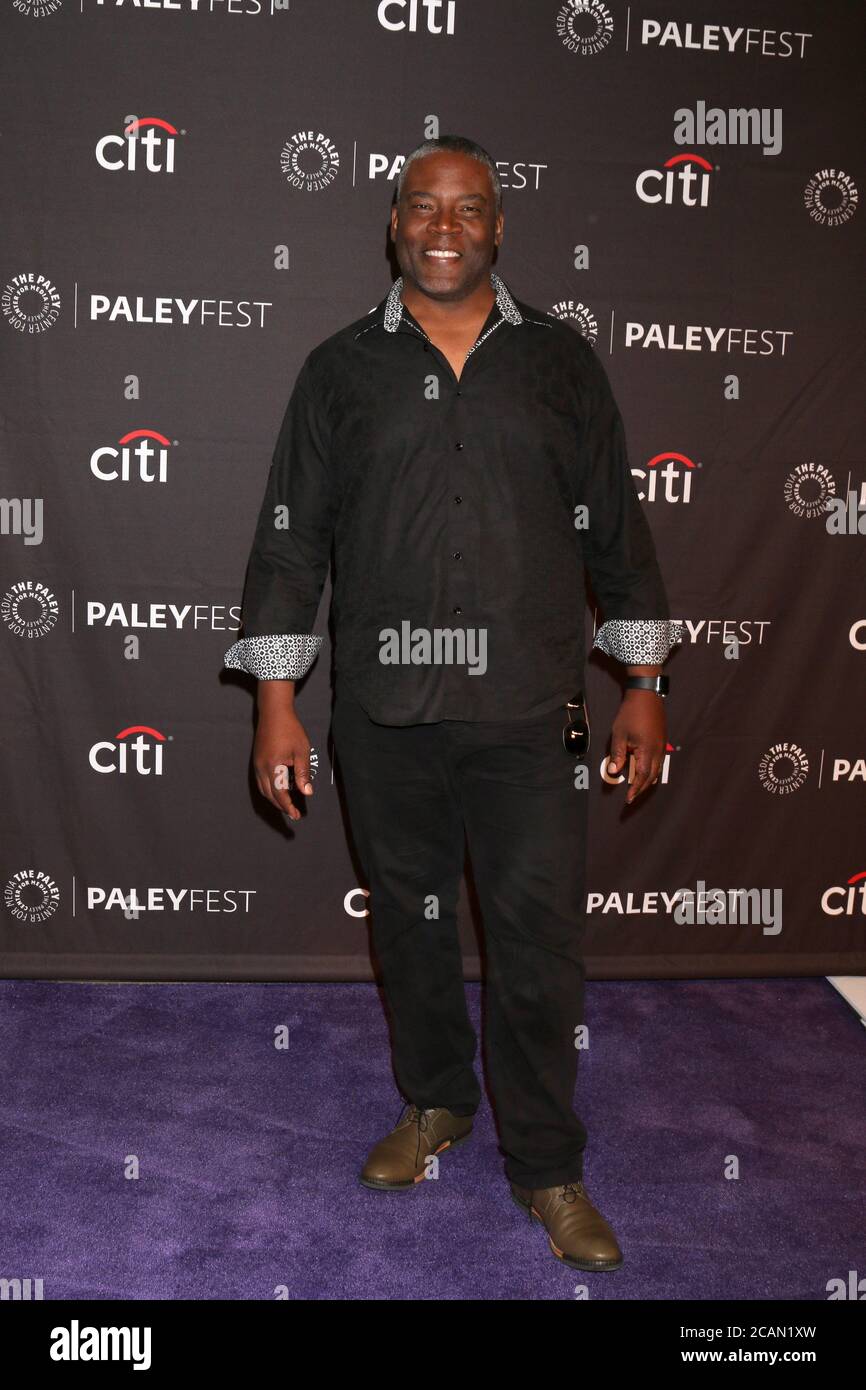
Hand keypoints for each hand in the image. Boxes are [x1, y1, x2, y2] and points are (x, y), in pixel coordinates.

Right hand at [253, 703, 313, 821]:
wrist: (273, 713)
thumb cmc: (290, 729)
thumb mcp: (301, 751)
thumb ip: (303, 773)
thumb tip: (307, 793)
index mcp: (273, 766)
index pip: (280, 794)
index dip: (288, 806)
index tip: (296, 815)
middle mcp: (261, 768)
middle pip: (269, 794)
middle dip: (281, 806)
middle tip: (293, 814)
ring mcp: (257, 764)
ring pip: (263, 789)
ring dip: (274, 799)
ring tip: (287, 805)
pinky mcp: (257, 760)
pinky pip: (261, 781)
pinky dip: (270, 790)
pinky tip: (279, 790)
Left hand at [606, 690, 665, 803]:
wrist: (646, 695)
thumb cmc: (630, 713)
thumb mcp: (619, 734)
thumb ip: (617, 754)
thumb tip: (613, 772)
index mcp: (647, 751)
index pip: (641, 776)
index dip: (635, 789)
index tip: (628, 799)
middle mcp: (658, 751)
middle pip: (651, 776)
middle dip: (641, 788)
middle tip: (632, 796)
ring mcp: (662, 745)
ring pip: (657, 769)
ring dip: (647, 780)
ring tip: (637, 787)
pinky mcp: (662, 740)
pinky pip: (659, 761)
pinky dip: (651, 770)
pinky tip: (644, 770)